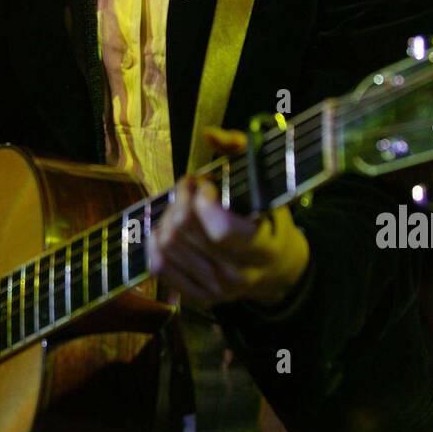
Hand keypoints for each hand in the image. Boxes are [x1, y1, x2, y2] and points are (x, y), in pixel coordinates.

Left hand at [146, 127, 309, 311]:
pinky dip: (155, 240)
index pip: (220, 230)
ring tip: (181, 206)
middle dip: (180, 199)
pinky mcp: (197, 297)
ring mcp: (216, 290)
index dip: (203, 200)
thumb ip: (240, 151)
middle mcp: (238, 274)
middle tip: (189, 188)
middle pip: (184, 231)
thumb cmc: (269, 220)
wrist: (277, 271)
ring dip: (167, 216)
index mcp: (262, 247)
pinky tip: (168, 227)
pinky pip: (159, 266)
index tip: (208, 186)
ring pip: (167, 245)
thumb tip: (209, 134)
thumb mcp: (267, 183)